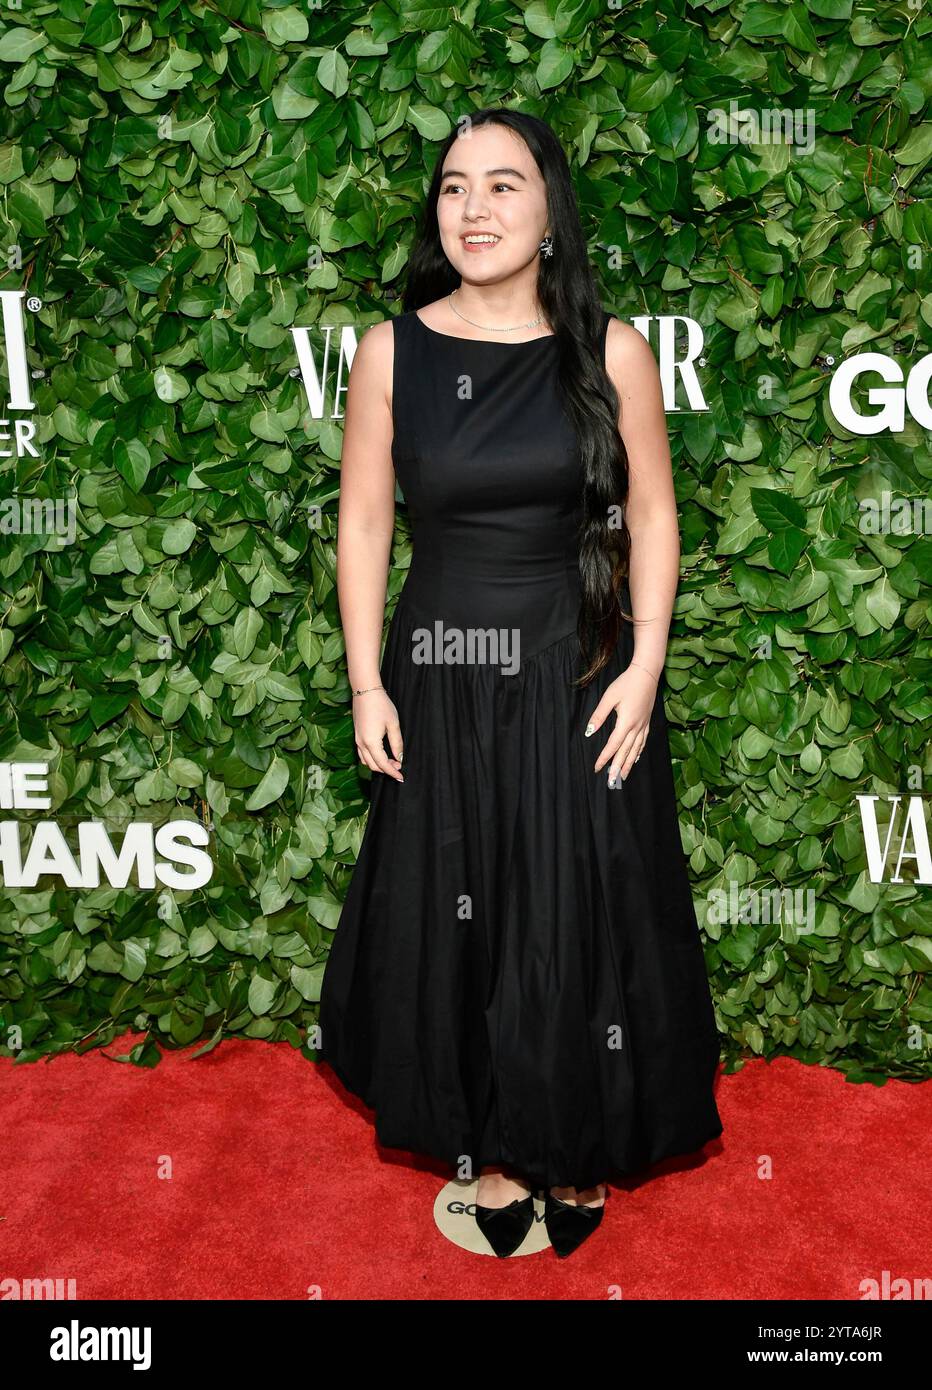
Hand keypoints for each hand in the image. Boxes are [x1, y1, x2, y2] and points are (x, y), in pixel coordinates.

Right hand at [353, 689, 403, 781]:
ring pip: (366, 762)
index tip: (401, 777)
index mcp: (371, 742)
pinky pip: (362, 754)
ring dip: (378, 765)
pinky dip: (371, 759)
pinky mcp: (357, 736)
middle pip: (373, 766)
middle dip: (386, 769)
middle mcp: (362, 744)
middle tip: (399, 767)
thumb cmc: (381, 705)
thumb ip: (397, 743)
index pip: (383, 764)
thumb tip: (399, 758)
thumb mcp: (393, 724)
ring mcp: (357, 740)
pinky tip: (381, 755)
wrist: (365, 691)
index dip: (393, 772)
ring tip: (392, 762)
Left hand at [585, 664, 656, 785]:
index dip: (605, 758)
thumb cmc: (626, 683)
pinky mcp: (647, 722)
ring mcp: (643, 725)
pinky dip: (638, 752)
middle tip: (612, 783)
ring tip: (623, 777)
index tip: (597, 768)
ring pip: (635, 750)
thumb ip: (599, 715)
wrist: (647, 674)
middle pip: (626, 752)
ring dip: (628, 764)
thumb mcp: (609, 697)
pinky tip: (635, 758)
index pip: (613, 745)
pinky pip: (642, 742)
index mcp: (626, 722)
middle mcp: (636, 727)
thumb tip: (589, 731)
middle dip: (617, 768)